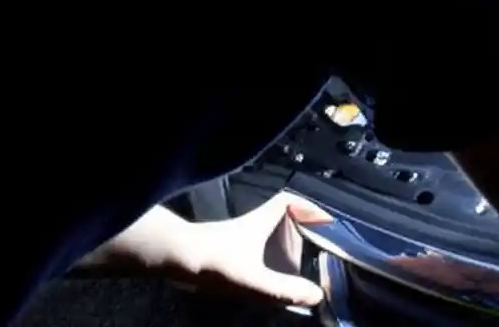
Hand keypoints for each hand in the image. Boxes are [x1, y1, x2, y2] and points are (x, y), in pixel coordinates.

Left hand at [176, 193, 334, 306]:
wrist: (174, 259)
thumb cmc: (214, 262)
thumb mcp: (253, 279)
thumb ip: (284, 289)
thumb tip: (316, 296)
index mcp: (260, 222)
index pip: (287, 202)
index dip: (308, 207)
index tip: (325, 220)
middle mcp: (249, 225)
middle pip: (279, 217)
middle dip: (298, 228)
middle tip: (315, 244)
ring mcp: (235, 236)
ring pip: (264, 233)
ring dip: (281, 243)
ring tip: (297, 262)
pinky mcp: (224, 249)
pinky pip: (253, 247)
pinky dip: (265, 256)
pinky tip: (267, 274)